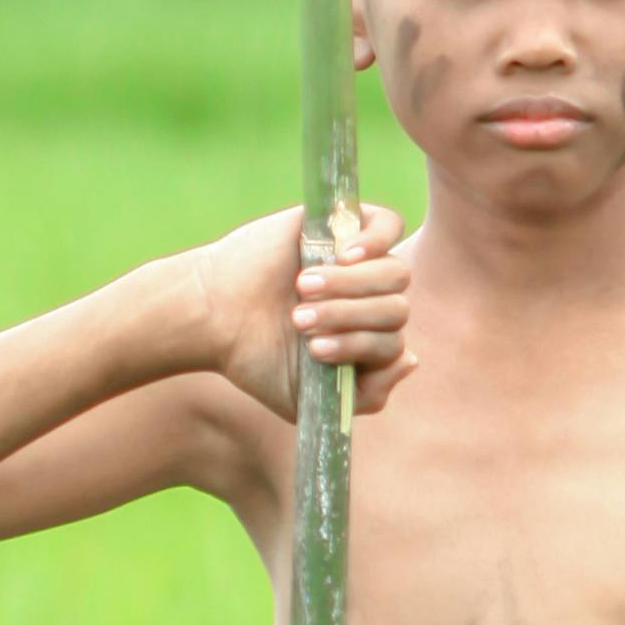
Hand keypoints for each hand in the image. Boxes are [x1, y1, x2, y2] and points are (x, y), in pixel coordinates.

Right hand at [192, 196, 414, 430]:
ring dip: (351, 287)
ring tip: (305, 289)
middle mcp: (366, 302)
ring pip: (394, 274)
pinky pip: (388, 225)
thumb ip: (367, 394)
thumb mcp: (312, 399)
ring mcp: (358, 264)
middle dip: (349, 318)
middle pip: (396, 309)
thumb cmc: (258, 359)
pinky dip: (375, 242)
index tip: (315, 350)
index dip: (361, 347)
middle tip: (299, 319)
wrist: (214, 315)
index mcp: (363, 339)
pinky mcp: (342, 225)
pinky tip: (345, 256)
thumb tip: (411, 359)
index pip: (394, 345)